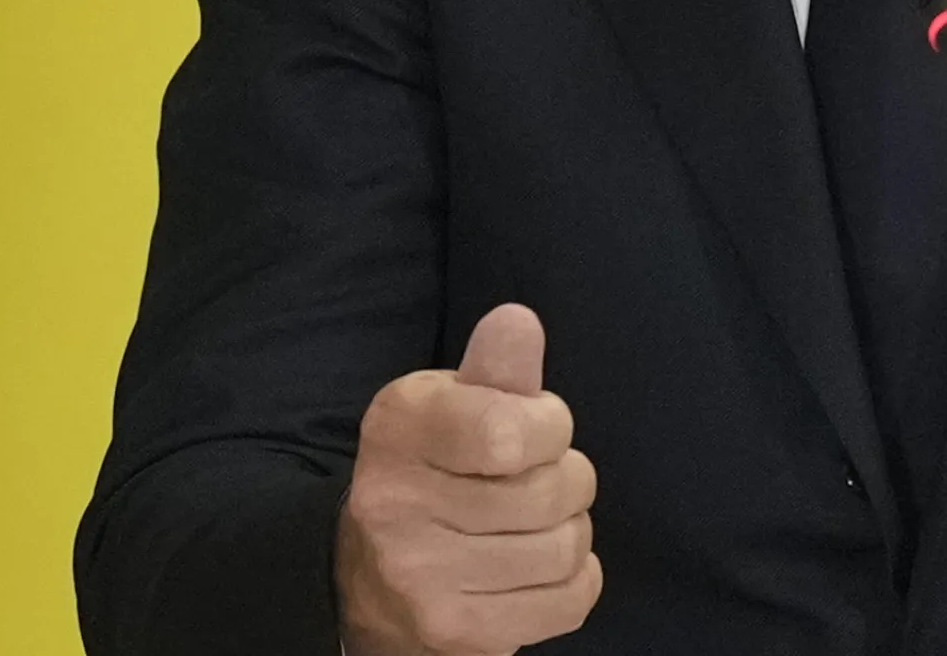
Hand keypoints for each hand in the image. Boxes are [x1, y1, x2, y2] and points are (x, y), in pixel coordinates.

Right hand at [337, 304, 603, 654]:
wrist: (372, 576)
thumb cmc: (434, 469)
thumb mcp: (452, 403)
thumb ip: (493, 368)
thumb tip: (519, 323)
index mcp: (397, 429)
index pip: (509, 432)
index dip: (550, 427)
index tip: (539, 428)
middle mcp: (395, 506)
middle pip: (551, 490)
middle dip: (566, 477)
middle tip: (537, 478)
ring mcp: (422, 580)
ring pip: (566, 547)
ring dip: (569, 529)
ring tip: (535, 522)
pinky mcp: (457, 634)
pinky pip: (571, 600)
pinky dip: (574, 578)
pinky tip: (537, 566)